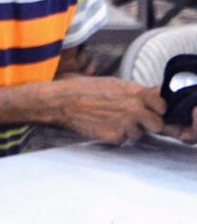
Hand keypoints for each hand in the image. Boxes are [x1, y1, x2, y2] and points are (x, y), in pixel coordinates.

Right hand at [45, 77, 165, 144]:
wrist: (62, 101)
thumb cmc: (85, 89)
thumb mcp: (114, 83)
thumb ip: (136, 92)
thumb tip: (155, 94)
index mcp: (135, 93)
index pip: (162, 105)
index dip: (157, 109)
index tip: (150, 110)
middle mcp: (134, 109)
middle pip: (157, 124)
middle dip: (148, 124)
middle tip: (134, 121)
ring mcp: (125, 124)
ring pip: (138, 134)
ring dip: (128, 130)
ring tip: (110, 121)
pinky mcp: (114, 136)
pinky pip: (122, 140)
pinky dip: (114, 135)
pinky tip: (102, 126)